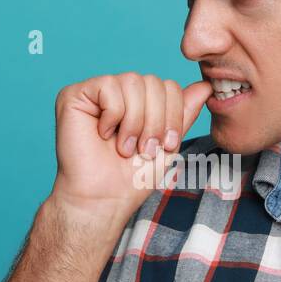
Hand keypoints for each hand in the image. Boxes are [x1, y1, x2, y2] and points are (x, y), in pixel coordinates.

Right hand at [49, 72, 212, 226]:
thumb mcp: (168, 143)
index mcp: (138, 101)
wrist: (103, 199)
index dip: (173, 115)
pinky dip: (113, 116)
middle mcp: (118, 91)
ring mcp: (96, 91)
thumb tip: (206, 85)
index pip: (168, 85)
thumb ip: (184, 113)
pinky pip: (109, 87)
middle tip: (144, 149)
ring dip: (135, 122)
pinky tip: (103, 135)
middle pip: (153, 81)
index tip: (165, 146)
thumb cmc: (131, 178)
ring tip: (124, 147)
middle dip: (156, 121)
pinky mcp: (75, 94)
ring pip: (133, 82)